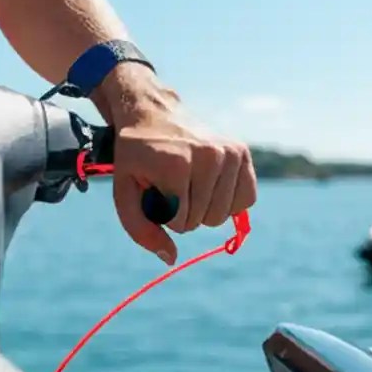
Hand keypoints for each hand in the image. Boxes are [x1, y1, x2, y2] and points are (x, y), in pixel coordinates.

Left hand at [93, 67, 256, 264]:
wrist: (152, 112)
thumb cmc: (137, 157)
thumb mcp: (125, 193)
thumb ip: (141, 230)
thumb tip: (171, 259)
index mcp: (177, 164)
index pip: (180, 223)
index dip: (164, 215)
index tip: (154, 189)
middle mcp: (209, 155)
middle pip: (203, 220)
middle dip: (184, 213)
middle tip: (172, 184)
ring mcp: (229, 151)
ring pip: (223, 214)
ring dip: (204, 208)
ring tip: (189, 182)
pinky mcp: (242, 151)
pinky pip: (246, 199)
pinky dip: (229, 201)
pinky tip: (212, 185)